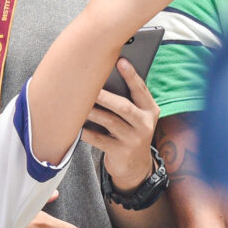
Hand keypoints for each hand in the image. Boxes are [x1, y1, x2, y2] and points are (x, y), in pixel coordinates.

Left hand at [84, 60, 159, 191]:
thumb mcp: (135, 118)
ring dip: (93, 112)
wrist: (136, 167)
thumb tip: (99, 80)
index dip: (131, 75)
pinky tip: (77, 125)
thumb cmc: (129, 132)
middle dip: (105, 96)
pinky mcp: (122, 153)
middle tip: (89, 86)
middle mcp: (145, 124)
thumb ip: (126, 101)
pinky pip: (100, 140)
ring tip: (77, 104)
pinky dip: (87, 132)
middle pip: (124, 107)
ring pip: (110, 122)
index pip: (141, 89)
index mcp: (150, 110)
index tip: (121, 60)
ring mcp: (134, 140)